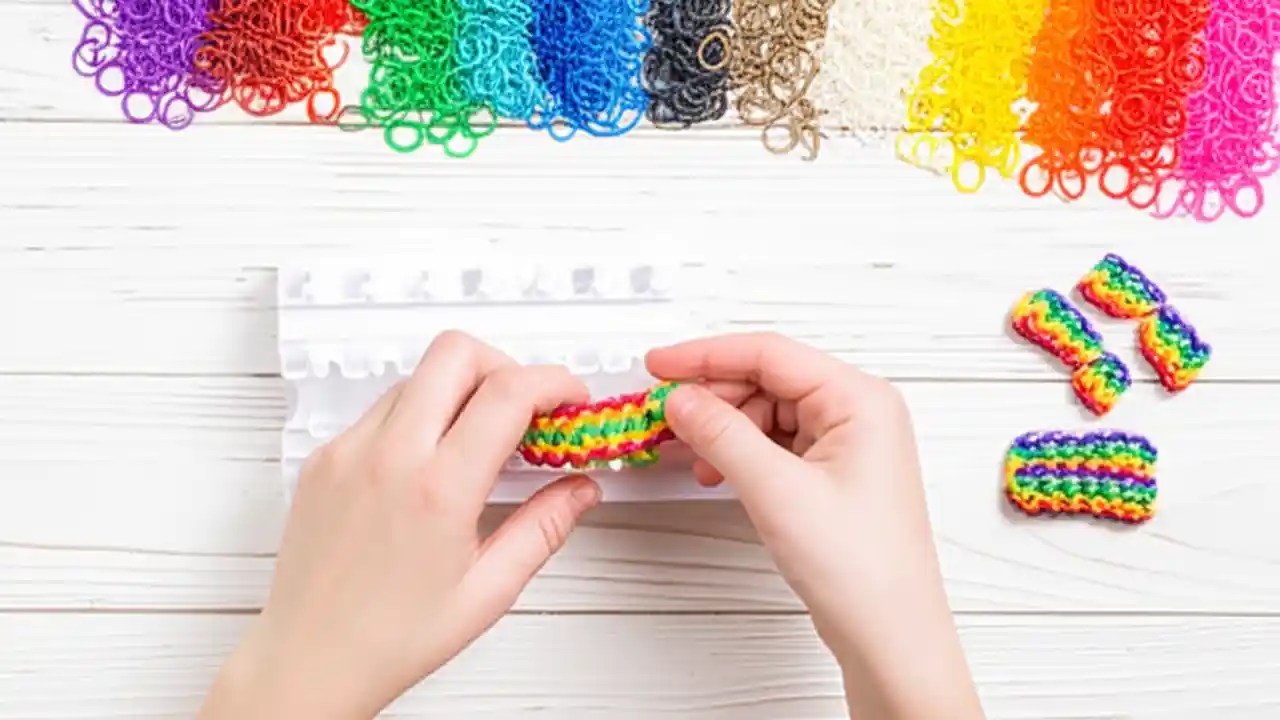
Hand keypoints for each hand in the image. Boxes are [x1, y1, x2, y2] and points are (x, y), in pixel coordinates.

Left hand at [200, 332, 601, 719]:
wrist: (310, 660)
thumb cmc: (390, 639)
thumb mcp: (488, 591)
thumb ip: (542, 529)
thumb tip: (580, 490)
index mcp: (437, 490)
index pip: (508, 392)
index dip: (554, 381)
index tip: (570, 397)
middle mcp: (388, 457)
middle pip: (456, 352)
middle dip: (505, 365)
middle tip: (525, 407)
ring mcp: (348, 452)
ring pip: (417, 376)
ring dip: (458, 391)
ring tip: (477, 442)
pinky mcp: (324, 459)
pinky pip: (381, 409)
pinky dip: (417, 417)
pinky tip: (430, 463)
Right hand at [647, 333, 982, 719]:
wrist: (890, 636)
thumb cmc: (862, 569)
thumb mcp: (777, 490)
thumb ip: (722, 434)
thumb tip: (682, 398)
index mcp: (861, 400)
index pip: (769, 353)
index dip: (706, 355)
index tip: (659, 365)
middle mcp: (860, 414)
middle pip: (767, 379)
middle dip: (713, 395)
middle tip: (666, 413)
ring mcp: (848, 445)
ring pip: (767, 412)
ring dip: (724, 428)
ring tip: (690, 452)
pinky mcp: (833, 475)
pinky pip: (775, 443)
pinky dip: (740, 452)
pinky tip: (717, 471)